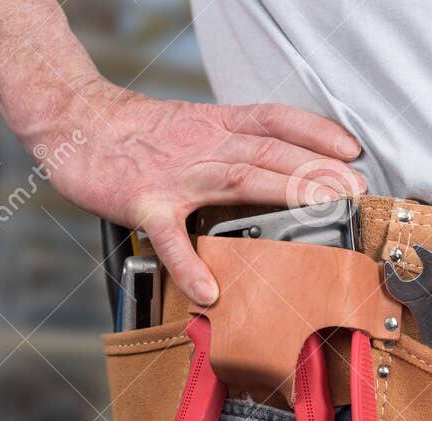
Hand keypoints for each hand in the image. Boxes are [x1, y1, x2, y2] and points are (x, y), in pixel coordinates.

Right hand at [33, 79, 365, 304]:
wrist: (76, 124)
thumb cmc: (142, 133)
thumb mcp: (197, 126)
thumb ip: (239, 144)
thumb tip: (286, 167)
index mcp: (218, 126)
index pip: (276, 120)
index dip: (316, 132)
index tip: (351, 150)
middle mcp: (205, 146)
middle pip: (269, 152)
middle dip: (316, 169)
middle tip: (354, 188)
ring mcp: (176, 174)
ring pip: (237, 180)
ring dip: (283, 193)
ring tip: (320, 210)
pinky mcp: (144, 202)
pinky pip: (169, 237)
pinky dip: (189, 263)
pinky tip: (210, 288)